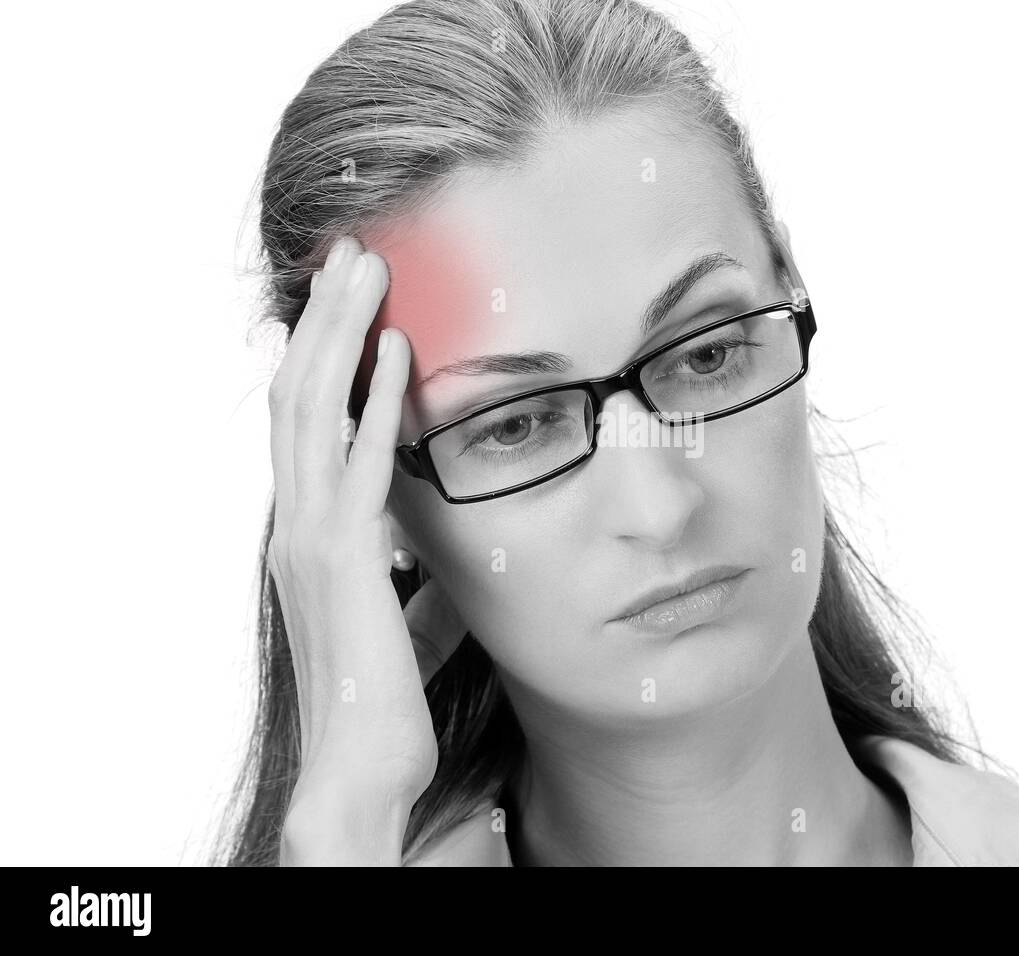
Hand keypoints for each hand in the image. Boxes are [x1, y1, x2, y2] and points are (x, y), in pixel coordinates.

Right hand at [266, 236, 464, 860]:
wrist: (360, 769)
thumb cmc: (382, 701)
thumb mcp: (411, 622)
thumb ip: (427, 583)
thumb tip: (461, 564)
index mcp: (309, 536)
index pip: (303, 426)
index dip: (315, 358)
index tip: (339, 304)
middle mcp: (298, 526)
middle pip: (298, 397)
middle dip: (321, 321)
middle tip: (347, 255)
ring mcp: (311, 540)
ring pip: (313, 411)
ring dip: (339, 334)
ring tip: (365, 270)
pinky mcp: (342, 561)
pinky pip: (358, 464)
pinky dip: (373, 402)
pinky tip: (395, 351)